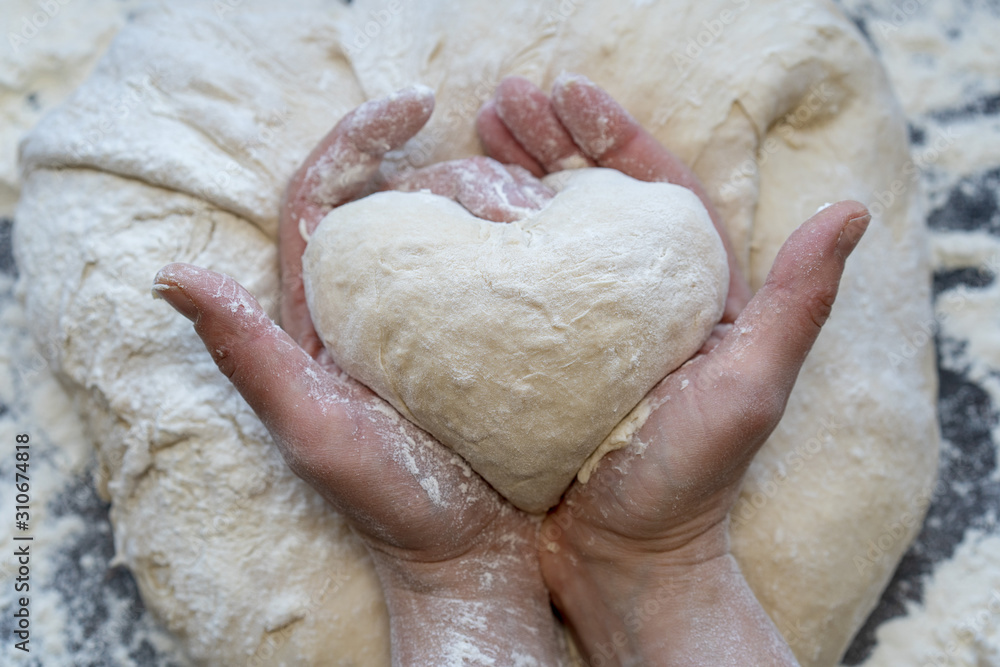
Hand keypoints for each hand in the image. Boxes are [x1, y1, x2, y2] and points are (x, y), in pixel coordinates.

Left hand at [154, 87, 565, 664]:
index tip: (418, 103)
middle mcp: (376, 301)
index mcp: (324, 310)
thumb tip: (169, 275)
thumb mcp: (311, 429)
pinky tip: (562, 247)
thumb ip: (243, 353)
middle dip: (453, 173)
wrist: (469, 556)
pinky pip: (506, 271)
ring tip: (542, 219)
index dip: (360, 136)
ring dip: (499, 202)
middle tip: (509, 201)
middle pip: (403, 197)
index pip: (326, 194)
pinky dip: (530, 247)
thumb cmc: (390, 503)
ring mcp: (436, 318)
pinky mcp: (487, 339)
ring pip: (461, 227)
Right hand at [479, 74, 868, 665]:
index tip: (567, 92)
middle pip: (591, 196)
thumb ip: (795, 303)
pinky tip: (453, 214)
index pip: (653, 188)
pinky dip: (485, 242)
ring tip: (473, 132)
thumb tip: (851, 210)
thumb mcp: (749, 387)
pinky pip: (510, 285)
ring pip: (545, 230)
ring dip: (512, 175)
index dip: (612, 131)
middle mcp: (636, 298)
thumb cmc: (690, 480)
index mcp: (690, 291)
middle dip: (550, 139)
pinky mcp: (536, 356)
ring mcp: (582, 326)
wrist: (625, 558)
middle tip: (501, 100)